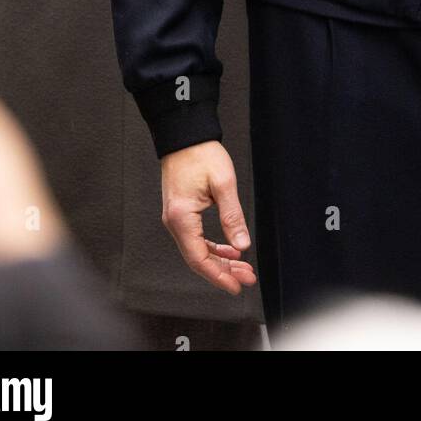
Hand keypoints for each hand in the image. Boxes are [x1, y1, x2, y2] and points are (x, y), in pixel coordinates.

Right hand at [161, 142, 256, 294]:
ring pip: (197, 250)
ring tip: (242, 267)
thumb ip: (232, 216)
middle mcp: (174, 222)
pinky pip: (195, 238)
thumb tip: (242, 244)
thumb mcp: (223, 184)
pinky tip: (229, 249)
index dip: (218, 276)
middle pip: (198, 258)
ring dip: (220, 260)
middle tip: (246, 277)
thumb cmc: (200, 153)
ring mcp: (175, 218)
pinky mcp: (181, 212)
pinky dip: (212, 247)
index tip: (236, 285)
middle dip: (223, 271)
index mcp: (182, 217)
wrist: (185, 135)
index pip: (199, 259)